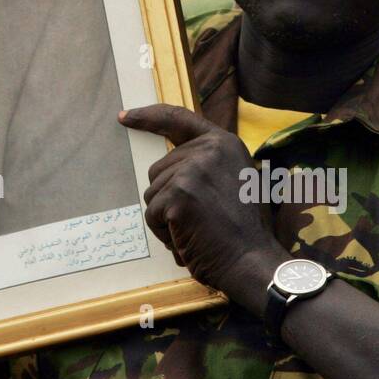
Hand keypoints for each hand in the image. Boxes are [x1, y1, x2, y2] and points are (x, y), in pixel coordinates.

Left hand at [121, 104, 287, 307]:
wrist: (253, 261)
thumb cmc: (244, 231)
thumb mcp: (235, 180)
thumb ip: (208, 165)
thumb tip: (171, 164)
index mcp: (224, 143)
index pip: (178, 119)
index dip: (148, 117)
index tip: (125, 117)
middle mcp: (208, 150)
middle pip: (159, 169)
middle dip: (170, 198)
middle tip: (201, 219)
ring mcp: (191, 171)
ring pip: (153, 193)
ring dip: (167, 217)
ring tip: (197, 230)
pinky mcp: (177, 195)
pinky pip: (152, 214)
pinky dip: (164, 232)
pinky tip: (189, 239)